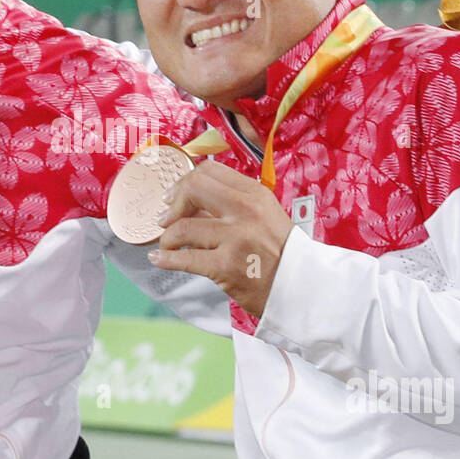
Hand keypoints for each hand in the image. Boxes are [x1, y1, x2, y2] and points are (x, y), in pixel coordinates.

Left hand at [149, 160, 294, 317]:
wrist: (301, 287)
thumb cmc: (279, 252)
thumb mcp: (263, 216)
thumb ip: (230, 205)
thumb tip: (188, 201)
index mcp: (255, 194)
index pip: (209, 171)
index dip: (185, 181)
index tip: (176, 196)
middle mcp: (246, 211)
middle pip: (193, 189)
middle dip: (172, 204)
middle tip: (165, 219)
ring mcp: (235, 238)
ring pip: (183, 227)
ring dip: (168, 238)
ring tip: (168, 245)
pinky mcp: (226, 267)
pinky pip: (184, 258)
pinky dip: (165, 258)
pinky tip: (158, 259)